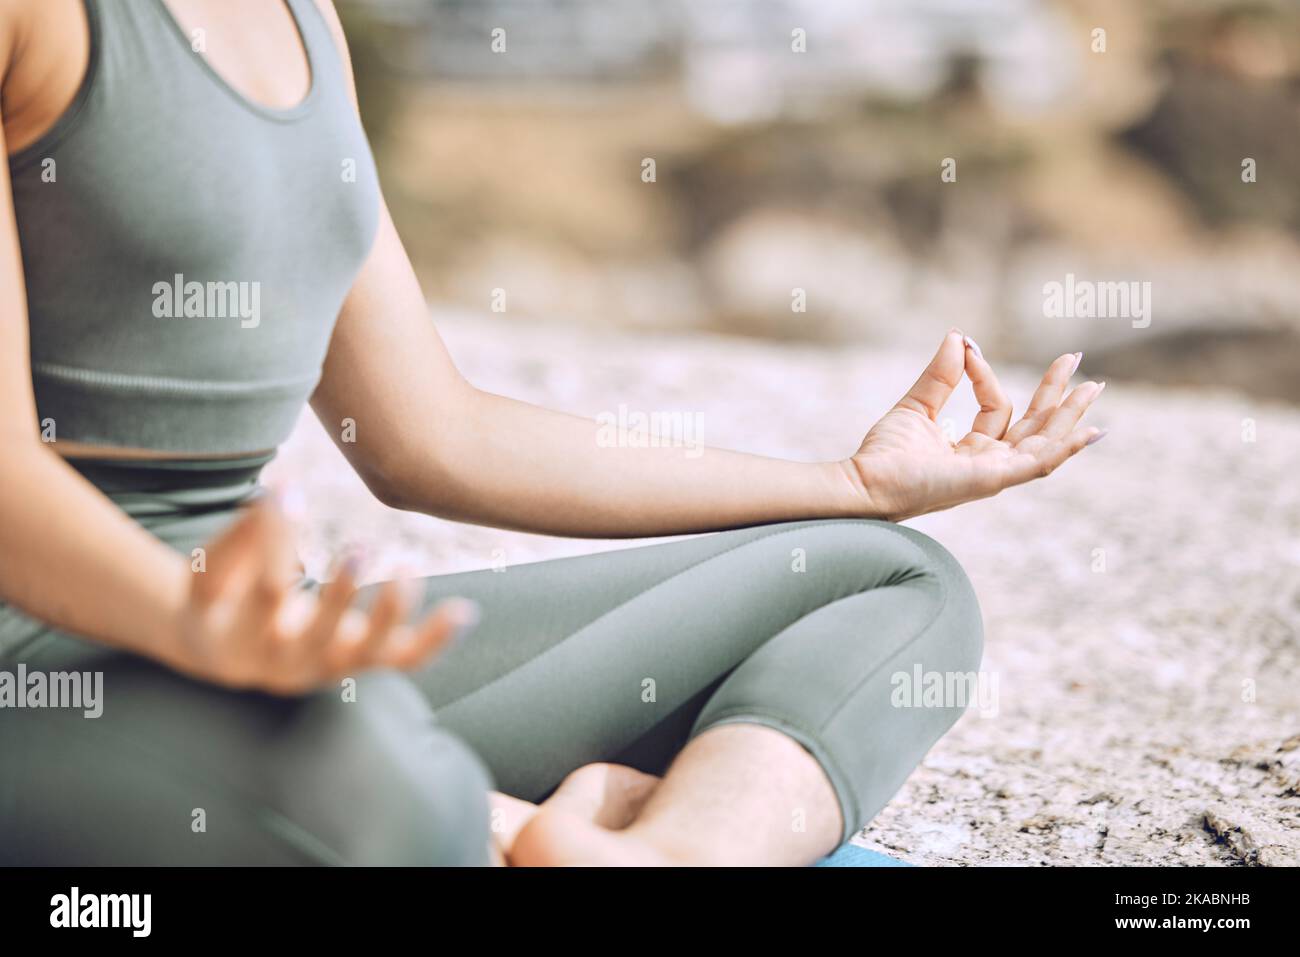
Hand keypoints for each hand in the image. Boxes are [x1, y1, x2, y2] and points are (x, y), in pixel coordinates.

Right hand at [158, 493, 476, 694]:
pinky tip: (463, 611)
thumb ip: (244, 533)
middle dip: (341, 597)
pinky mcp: (359, 663)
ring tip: (405, 568)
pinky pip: (402, 659)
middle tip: (359, 550)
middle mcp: (284, 664)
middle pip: (317, 636)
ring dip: (390, 613)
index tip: (285, 491)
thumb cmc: (220, 594)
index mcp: (239, 640)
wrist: (224, 652)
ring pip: (366, 654)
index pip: (261, 593)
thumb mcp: (213, 568)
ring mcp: (326, 668)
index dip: (274, 542)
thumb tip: (284, 489)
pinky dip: (435, 639)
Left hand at [846, 329, 1105, 521]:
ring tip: (1094, 386)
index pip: (997, 407)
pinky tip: (1091, 433)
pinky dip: (1066, 448)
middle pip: (1034, 427)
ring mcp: (994, 474)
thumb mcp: (917, 406)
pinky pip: (1038, 465)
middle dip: (1057, 394)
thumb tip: (958, 337)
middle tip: (1074, 358)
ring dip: (1070, 415)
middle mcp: (989, 463)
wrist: (866, 482)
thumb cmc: (884, 455)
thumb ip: (940, 376)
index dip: (985, 374)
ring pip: (1045, 443)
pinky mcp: (992, 480)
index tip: (967, 347)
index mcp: (973, 449)